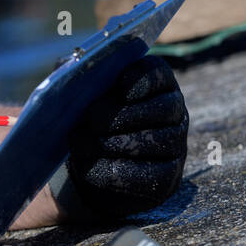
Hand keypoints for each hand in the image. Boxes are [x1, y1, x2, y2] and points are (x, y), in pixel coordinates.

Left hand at [60, 55, 188, 218]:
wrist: (96, 163)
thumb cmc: (89, 118)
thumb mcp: (82, 92)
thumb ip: (79, 76)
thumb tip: (70, 69)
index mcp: (155, 82)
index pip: (158, 73)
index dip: (141, 79)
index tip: (120, 88)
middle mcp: (174, 111)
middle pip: (162, 108)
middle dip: (123, 115)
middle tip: (92, 121)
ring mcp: (176, 145)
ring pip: (155, 141)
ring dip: (113, 143)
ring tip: (82, 142)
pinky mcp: (168, 176)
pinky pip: (149, 174)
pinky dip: (115, 169)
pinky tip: (90, 164)